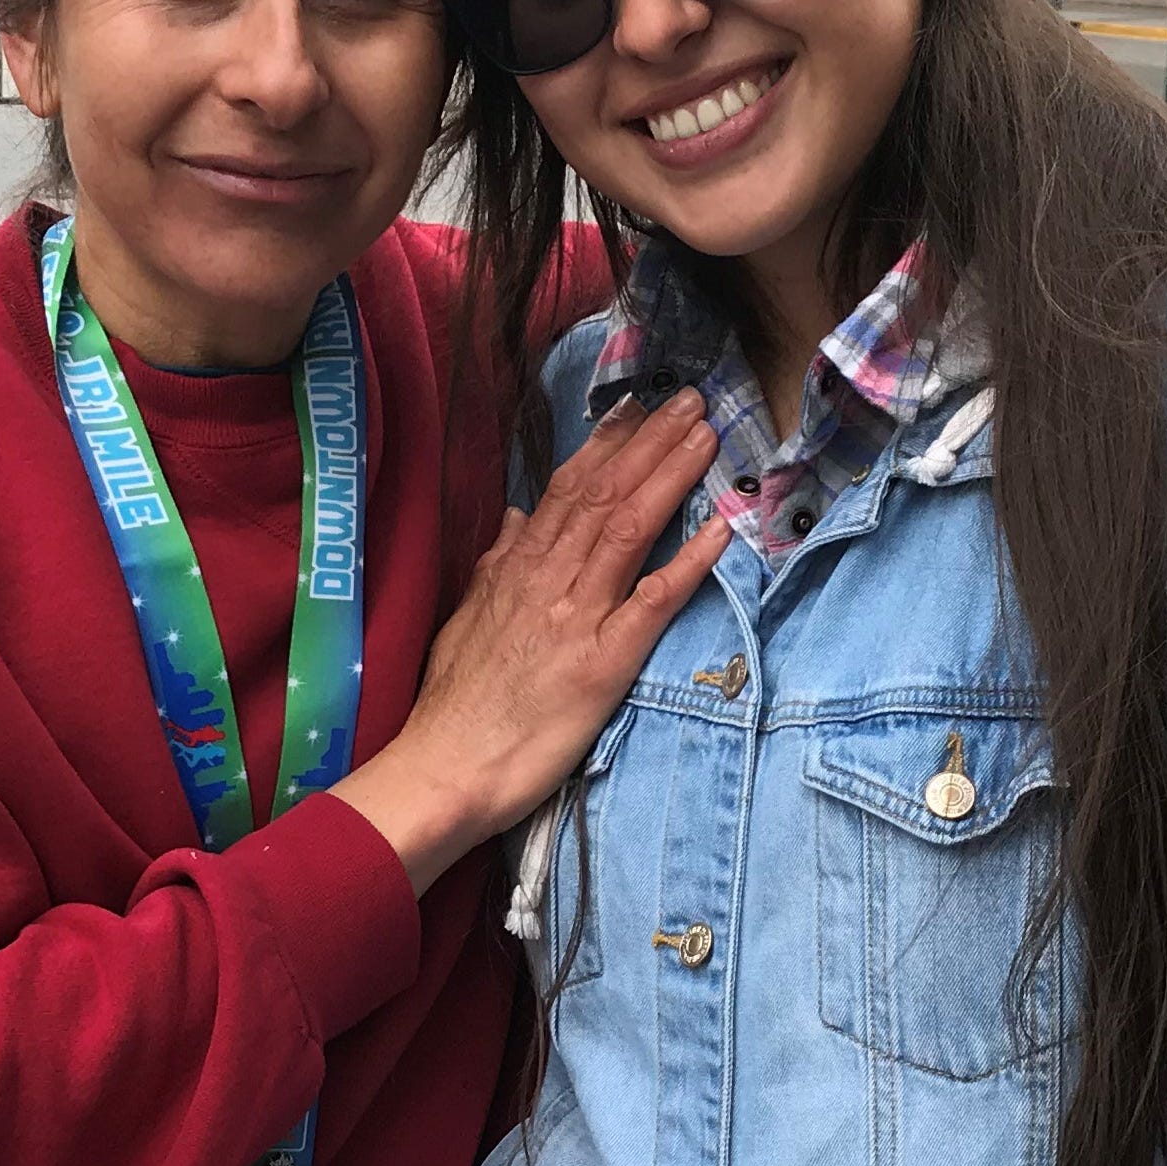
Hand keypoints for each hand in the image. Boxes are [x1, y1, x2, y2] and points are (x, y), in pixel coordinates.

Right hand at [331, 391, 729, 890]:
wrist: (446, 767)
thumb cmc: (455, 706)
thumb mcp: (468, 621)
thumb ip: (497, 567)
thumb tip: (517, 518)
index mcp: (519, 570)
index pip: (568, 491)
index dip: (607, 445)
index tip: (637, 406)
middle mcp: (550, 580)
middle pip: (606, 494)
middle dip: (651, 442)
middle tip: (691, 398)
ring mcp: (578, 617)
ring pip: (630, 528)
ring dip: (671, 476)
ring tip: (706, 434)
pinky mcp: (605, 662)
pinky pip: (653, 602)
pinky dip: (688, 562)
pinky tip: (720, 529)